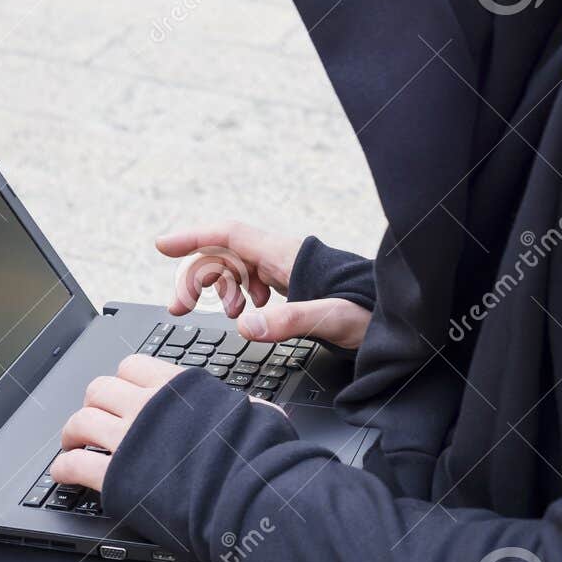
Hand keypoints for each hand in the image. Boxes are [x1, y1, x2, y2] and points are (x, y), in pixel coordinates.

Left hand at [49, 354, 283, 490]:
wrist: (246, 494)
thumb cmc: (257, 456)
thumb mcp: (257, 415)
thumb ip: (244, 407)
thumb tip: (257, 409)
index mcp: (178, 387)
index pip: (133, 366)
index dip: (123, 380)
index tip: (122, 393)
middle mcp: (148, 406)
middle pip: (100, 389)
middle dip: (94, 403)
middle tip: (95, 418)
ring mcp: (129, 440)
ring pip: (80, 421)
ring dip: (72, 433)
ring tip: (73, 444)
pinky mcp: (115, 476)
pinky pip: (75, 464)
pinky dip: (64, 467)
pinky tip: (64, 472)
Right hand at [157, 221, 371, 349]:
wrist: (400, 315)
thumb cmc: (370, 314)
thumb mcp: (331, 320)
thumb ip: (289, 320)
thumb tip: (245, 327)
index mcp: (286, 256)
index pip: (229, 235)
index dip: (193, 237)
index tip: (161, 245)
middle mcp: (283, 255)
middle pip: (225, 252)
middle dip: (197, 277)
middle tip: (179, 309)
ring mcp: (288, 266)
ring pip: (236, 265)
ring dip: (218, 288)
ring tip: (223, 316)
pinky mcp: (293, 280)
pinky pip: (253, 278)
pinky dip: (239, 294)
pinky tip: (248, 314)